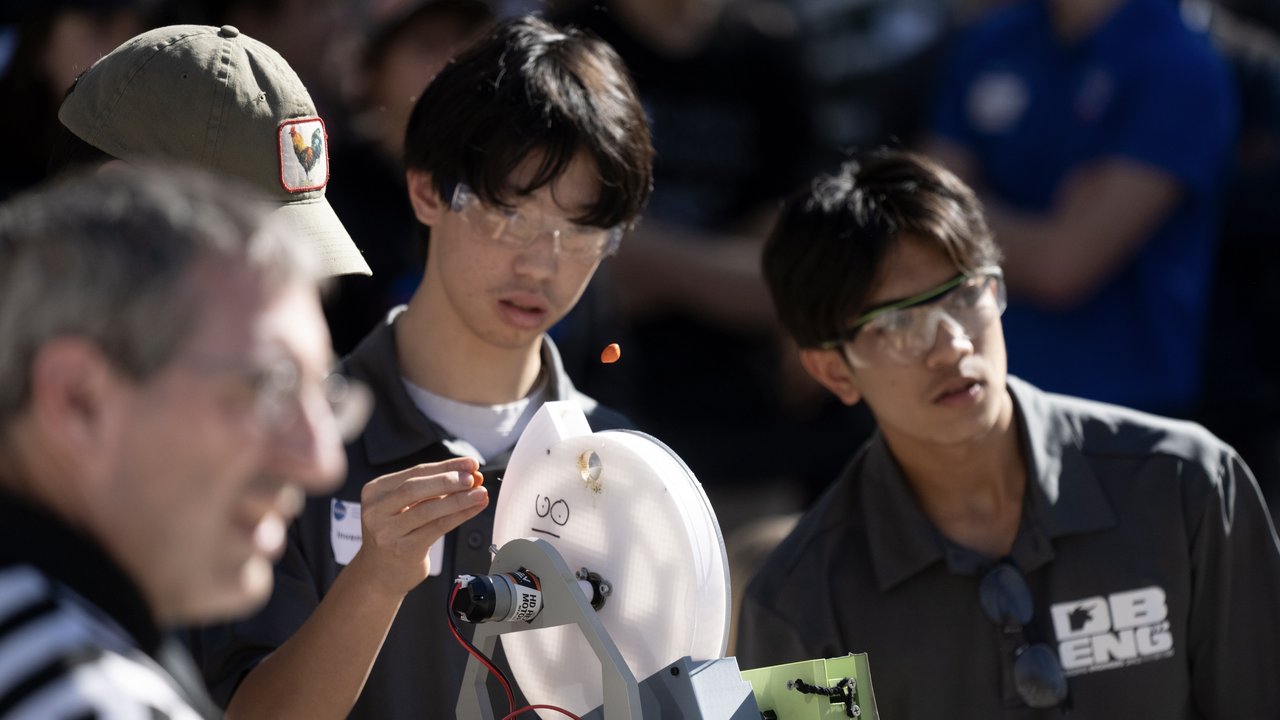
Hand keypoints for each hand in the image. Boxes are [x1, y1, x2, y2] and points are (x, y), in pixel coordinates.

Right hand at [348, 457, 488, 597]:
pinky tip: (474, 509)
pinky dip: (459, 516)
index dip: (446, 466)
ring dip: (458, 499)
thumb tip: (469, 473)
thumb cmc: (396, 534)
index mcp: (375, 491)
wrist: (379, 573)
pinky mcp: (403, 550)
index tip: (470, 463)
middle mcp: (376, 510)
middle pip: (415, 488)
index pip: (415, 472)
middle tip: (473, 477)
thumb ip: (430, 490)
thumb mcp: (403, 506)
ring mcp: (387, 532)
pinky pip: (437, 528)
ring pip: (427, 509)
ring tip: (480, 493)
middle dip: (448, 480)